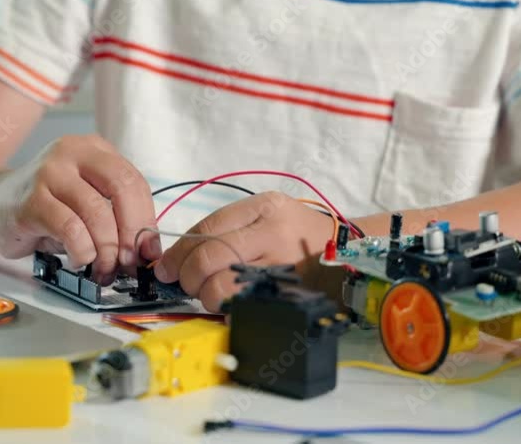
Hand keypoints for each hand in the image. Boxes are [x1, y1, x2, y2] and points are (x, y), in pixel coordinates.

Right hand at [0, 135, 159, 283]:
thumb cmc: (44, 207)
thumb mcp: (85, 200)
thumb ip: (115, 215)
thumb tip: (147, 248)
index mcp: (93, 149)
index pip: (134, 181)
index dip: (146, 219)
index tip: (148, 250)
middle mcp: (72, 153)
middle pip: (122, 188)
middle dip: (132, 232)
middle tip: (130, 262)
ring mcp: (49, 173)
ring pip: (97, 213)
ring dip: (107, 250)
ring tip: (104, 268)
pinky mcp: (30, 200)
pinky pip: (71, 229)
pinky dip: (83, 252)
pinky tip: (79, 260)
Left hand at [153, 191, 333, 310]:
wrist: (353, 253)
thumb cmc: (301, 235)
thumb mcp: (268, 215)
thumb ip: (227, 230)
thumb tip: (176, 259)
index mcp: (265, 208)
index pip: (206, 229)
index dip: (179, 253)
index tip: (166, 268)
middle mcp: (275, 233)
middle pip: (211, 258)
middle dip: (189, 277)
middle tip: (189, 285)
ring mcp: (285, 267)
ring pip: (224, 288)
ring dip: (208, 298)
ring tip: (214, 296)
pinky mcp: (291, 297)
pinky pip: (247, 309)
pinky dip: (231, 312)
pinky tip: (233, 308)